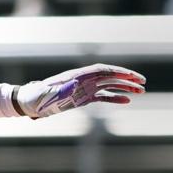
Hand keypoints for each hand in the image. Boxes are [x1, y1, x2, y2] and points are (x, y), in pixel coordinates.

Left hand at [15, 64, 144, 118]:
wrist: (28, 102)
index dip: (118, 72)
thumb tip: (76, 83)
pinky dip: (114, 98)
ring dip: (125, 87)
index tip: (132, 76)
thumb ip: (61, 89)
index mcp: (77, 75)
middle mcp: (83, 79)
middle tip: (143, 83)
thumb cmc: (36, 97)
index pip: (102, 70)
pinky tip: (126, 101)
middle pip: (110, 76)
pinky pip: (102, 97)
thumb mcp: (47, 94)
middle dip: (127, 78)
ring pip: (109, 85)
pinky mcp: (82, 98)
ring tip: (141, 92)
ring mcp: (84, 88)